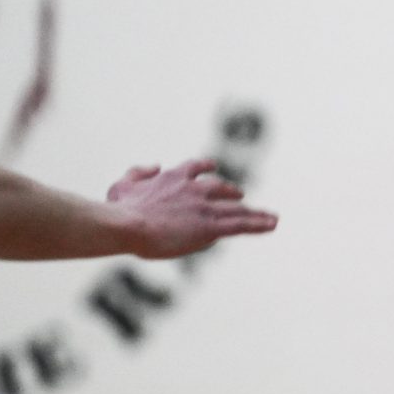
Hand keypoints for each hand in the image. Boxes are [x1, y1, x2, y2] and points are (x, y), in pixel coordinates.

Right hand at [106, 158, 277, 258]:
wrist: (129, 224)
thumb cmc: (121, 209)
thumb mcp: (122, 184)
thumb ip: (138, 173)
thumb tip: (154, 166)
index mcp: (174, 177)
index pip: (196, 168)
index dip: (205, 168)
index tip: (212, 168)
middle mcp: (195, 189)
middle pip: (221, 189)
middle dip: (232, 192)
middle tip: (240, 195)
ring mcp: (205, 208)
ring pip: (237, 209)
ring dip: (255, 213)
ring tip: (270, 217)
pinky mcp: (210, 227)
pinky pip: (241, 225)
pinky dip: (259, 224)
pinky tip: (272, 224)